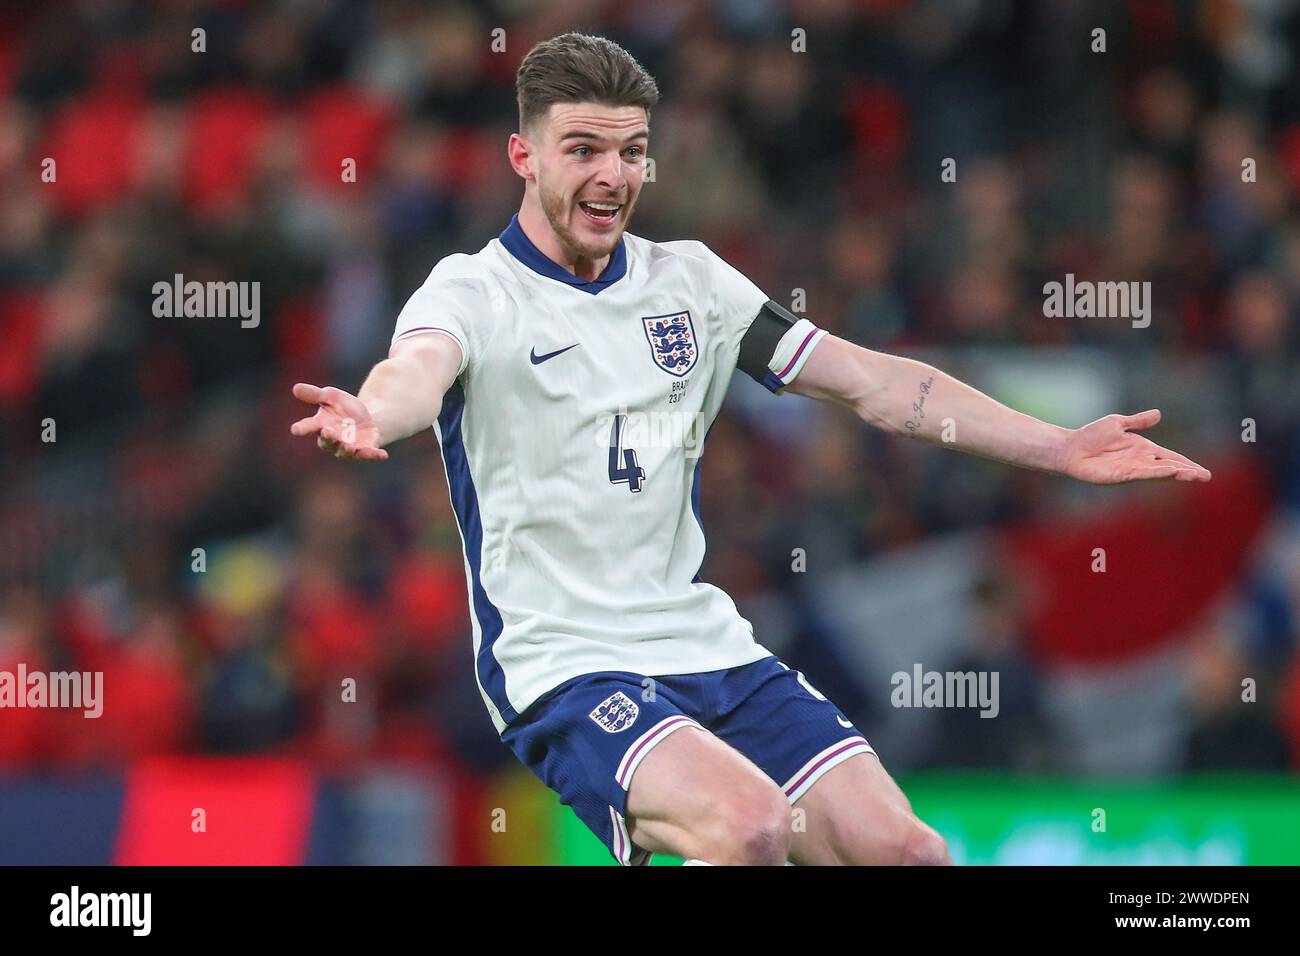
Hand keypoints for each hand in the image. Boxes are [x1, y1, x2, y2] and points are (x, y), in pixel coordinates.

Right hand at [289, 382, 388, 460]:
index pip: (308, 427)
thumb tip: (296, 388)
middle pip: (327, 442)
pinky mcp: (365, 450)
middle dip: (328, 437)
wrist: (365, 418)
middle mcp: (332, 439)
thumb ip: (315, 394)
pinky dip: (374, 455)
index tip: (295, 429)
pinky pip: (368, 454)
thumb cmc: (343, 407)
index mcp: (321, 425)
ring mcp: (348, 447)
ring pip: (345, 452)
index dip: (302, 428)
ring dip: (346, 449)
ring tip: (349, 445)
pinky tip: (383, 455)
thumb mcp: (331, 396)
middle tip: (328, 431)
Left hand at [1060, 409, 1209, 483]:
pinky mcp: (1121, 474)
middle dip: (1187, 471)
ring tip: (1194, 475)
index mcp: (1143, 448)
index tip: (1203, 471)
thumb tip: (1158, 414)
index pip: (1170, 457)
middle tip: (1206, 477)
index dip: (1186, 463)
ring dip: (1176, 473)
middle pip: (1169, 466)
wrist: (1071, 447)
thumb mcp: (1118, 423)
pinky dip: (1157, 472)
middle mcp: (1140, 460)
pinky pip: (1143, 473)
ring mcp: (1132, 469)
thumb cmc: (1091, 436)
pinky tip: (1170, 471)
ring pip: (1159, 472)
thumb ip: (1138, 421)